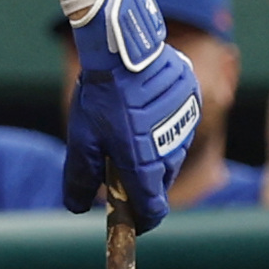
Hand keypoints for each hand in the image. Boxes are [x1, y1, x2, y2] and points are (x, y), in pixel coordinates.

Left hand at [62, 0, 200, 230]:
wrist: (121, 50)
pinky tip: (143, 110)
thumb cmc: (101, 97)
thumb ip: (80, 177)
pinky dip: (164, 126)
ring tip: (128, 131)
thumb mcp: (82, 140)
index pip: (153, 211)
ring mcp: (186, 126)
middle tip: (117, 166)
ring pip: (172, 154)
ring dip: (154, 153)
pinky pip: (180, 125)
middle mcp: (172, 151)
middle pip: (161, 182)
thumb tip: (76, 207)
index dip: (140, 218)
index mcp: (146, 167)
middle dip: (142, 183)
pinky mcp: (192, 103)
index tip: (127, 216)